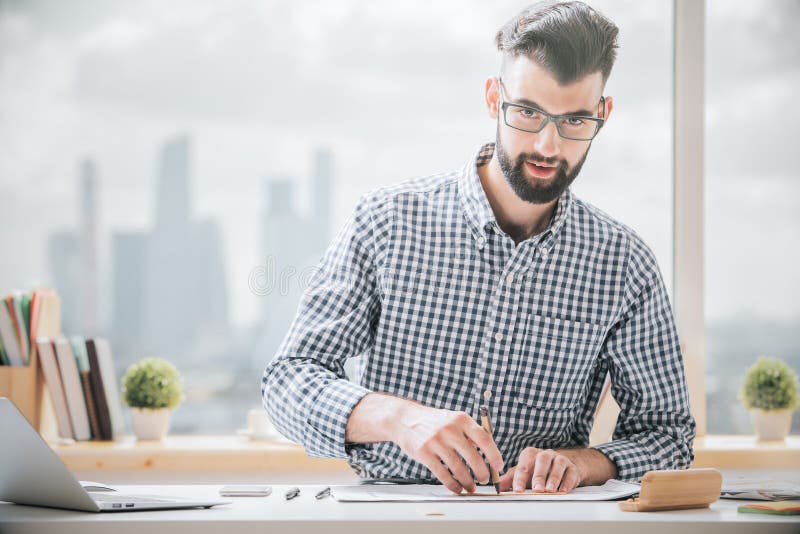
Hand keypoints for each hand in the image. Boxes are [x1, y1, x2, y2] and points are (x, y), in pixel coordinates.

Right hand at [390, 402, 504, 493]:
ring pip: (458, 468)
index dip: (494, 455)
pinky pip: (443, 474)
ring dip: (468, 482)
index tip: (498, 467)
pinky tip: (457, 488)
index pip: (484, 439)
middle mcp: (449, 429)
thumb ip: (470, 433)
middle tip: (484, 480)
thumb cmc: (433, 422)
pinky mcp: (424, 453)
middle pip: (473, 457)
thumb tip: (489, 452)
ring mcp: (436, 441)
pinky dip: (453, 484)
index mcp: (461, 419)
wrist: (405, 419)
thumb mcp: (453, 419)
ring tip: (471, 487)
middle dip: (482, 473)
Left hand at [499, 447, 581, 492]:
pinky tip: (563, 490)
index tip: (517, 490)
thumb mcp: (523, 473)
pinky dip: (567, 482)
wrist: (560, 467)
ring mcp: (559, 459)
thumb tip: (498, 486)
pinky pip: (571, 472)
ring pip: (558, 464)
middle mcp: (545, 454)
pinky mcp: (572, 467)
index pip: (524, 464)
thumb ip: (511, 479)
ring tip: (550, 490)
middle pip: (542, 461)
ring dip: (554, 478)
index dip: (520, 478)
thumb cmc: (537, 470)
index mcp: (530, 454)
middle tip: (537, 489)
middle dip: (539, 476)